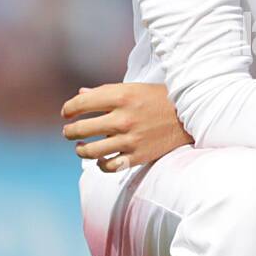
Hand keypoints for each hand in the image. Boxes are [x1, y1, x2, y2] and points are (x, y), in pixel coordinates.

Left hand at [61, 82, 192, 172]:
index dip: (68, 109)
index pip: (81, 104)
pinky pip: (109, 166)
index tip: (66, 113)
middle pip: (81, 129)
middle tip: (68, 131)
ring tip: (79, 147)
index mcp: (121, 96)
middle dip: (69, 131)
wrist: (188, 116)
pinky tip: (100, 159)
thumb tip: (80, 94)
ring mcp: (130, 139)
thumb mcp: (133, 89)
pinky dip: (100, 164)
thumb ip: (106, 92)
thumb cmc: (158, 99)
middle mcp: (124, 118)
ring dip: (80, 150)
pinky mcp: (138, 156)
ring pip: (90, 151)